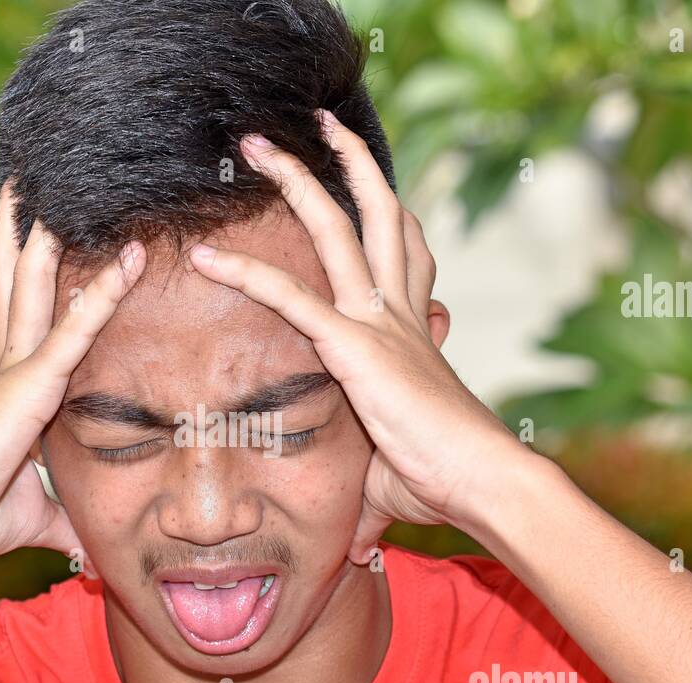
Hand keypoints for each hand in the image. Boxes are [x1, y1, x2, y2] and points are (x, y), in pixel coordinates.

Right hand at [0, 182, 145, 561]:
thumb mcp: (30, 520)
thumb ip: (62, 524)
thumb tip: (84, 552)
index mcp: (3, 389)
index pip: (23, 318)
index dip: (32, 277)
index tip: (40, 239)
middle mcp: (5, 368)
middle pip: (16, 282)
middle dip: (25, 230)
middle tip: (31, 182)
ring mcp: (13, 373)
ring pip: (36, 287)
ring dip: (53, 236)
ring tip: (62, 185)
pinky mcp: (25, 390)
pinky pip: (73, 334)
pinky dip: (102, 297)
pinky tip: (128, 261)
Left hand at [188, 110, 532, 563]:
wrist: (484, 485)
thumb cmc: (445, 484)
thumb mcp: (395, 476)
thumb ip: (369, 490)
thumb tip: (357, 550)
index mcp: (415, 328)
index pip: (403, 250)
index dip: (385, 210)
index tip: (365, 183)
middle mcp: (400, 312)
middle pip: (377, 213)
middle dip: (346, 161)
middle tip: (316, 123)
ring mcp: (380, 323)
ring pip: (339, 228)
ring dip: (297, 179)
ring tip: (258, 144)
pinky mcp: (356, 348)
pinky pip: (291, 297)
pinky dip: (246, 273)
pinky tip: (206, 256)